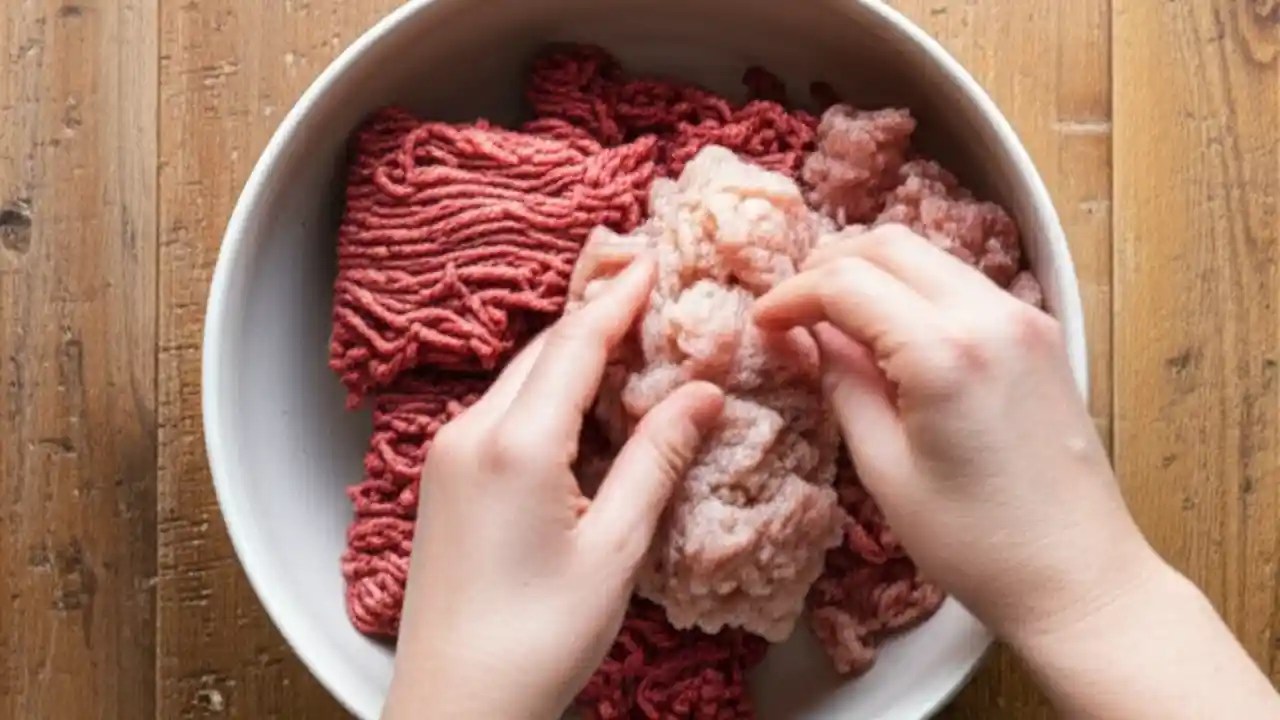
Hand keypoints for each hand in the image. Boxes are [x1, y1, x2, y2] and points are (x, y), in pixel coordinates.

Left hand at [382, 256, 723, 719]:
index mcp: (515, 446)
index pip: (574, 345)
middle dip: (592, 317)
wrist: (454, 704)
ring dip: (567, 356)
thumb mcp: (614, 549)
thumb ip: (656, 461)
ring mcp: (446, 457)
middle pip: (540, 352)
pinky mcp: (441, 482)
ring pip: (517, 380)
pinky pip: (498, 412)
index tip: (648, 260)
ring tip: (622, 341)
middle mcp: (468, 436)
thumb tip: (701, 393)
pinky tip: (577, 407)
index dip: (616, 298)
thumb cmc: (539, 639)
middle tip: (642, 289)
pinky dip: (542, 394)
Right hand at [754, 224, 1157, 642]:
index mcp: (945, 352)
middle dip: (830, 264)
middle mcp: (991, 315)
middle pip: (891, 245)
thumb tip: (814, 337)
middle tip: (792, 306)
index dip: (793, 293)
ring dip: (874, 270)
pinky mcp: (1042, 334)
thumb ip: (845, 385)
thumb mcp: (885, 470)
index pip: (848, 282)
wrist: (1080, 577)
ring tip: (832, 314)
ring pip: (929, 256)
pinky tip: (889, 328)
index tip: (763, 322)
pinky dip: (915, 288)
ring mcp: (1025, 318)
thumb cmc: (975, 543)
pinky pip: (962, 283)